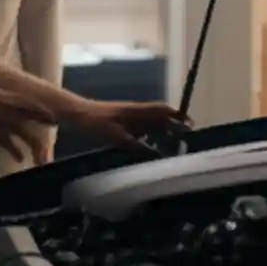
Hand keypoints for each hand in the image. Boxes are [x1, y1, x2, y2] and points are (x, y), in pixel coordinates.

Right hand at [0, 87, 56, 163]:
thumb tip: (0, 120)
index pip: (25, 100)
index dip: (39, 107)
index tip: (52, 115)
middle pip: (28, 110)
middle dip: (43, 118)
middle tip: (57, 125)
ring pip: (20, 127)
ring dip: (32, 142)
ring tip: (41, 155)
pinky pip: (4, 138)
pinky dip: (14, 148)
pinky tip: (19, 158)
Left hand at [69, 99, 190, 151]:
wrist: (76, 114)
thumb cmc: (95, 122)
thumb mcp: (116, 137)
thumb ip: (137, 146)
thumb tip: (156, 155)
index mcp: (137, 111)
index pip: (163, 110)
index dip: (178, 116)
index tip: (190, 125)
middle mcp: (136, 112)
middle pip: (160, 116)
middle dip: (174, 125)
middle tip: (185, 138)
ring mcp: (128, 116)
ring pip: (151, 122)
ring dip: (162, 130)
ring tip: (172, 145)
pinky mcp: (121, 122)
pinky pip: (141, 127)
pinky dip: (150, 135)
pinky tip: (149, 146)